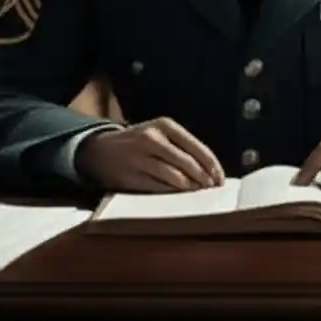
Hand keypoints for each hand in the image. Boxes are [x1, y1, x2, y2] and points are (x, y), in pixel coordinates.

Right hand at [75, 117, 225, 192]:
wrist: (100, 149)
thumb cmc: (138, 142)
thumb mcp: (159, 133)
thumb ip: (182, 147)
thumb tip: (210, 170)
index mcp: (163, 125)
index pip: (197, 147)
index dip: (212, 165)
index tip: (220, 178)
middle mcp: (151, 139)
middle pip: (188, 164)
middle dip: (203, 179)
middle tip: (211, 189)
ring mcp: (139, 158)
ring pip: (175, 178)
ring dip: (190, 188)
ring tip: (196, 192)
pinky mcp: (131, 176)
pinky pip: (159, 188)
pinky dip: (173, 193)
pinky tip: (178, 195)